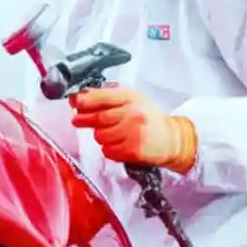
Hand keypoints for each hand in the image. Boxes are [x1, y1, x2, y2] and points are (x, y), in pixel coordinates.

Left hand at [70, 88, 197, 173]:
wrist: (172, 139)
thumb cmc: (149, 119)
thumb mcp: (133, 100)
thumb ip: (109, 97)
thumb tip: (82, 96)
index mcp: (132, 98)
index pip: (103, 97)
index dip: (85, 100)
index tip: (74, 101)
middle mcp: (133, 114)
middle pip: (99, 118)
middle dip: (83, 119)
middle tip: (76, 120)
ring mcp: (133, 133)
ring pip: (101, 135)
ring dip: (100, 136)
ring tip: (111, 133)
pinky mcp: (133, 150)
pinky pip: (108, 150)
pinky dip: (108, 149)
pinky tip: (119, 144)